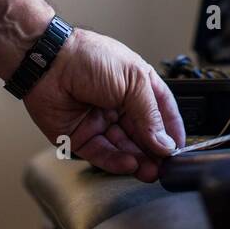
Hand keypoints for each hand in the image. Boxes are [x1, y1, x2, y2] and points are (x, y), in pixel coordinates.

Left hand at [23, 27, 185, 181]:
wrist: (50, 62)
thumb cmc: (89, 58)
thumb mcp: (133, 81)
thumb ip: (150, 114)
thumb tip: (165, 143)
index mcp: (137, 86)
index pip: (162, 113)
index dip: (172, 131)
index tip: (179, 150)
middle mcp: (120, 105)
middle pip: (144, 135)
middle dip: (155, 151)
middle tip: (164, 166)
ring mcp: (101, 122)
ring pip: (124, 148)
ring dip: (139, 160)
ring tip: (150, 171)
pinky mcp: (81, 137)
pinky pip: (102, 154)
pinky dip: (116, 161)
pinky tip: (130, 164)